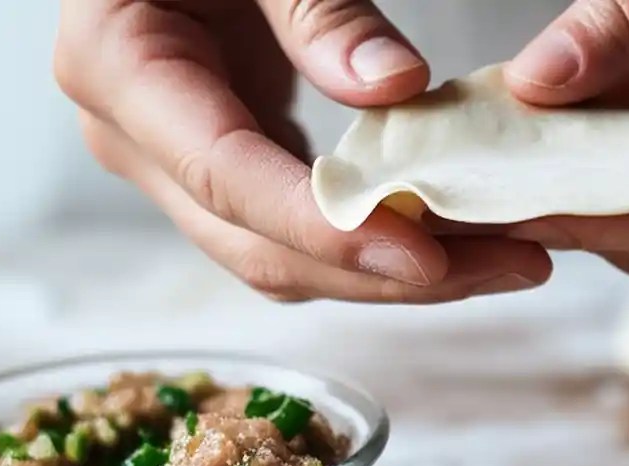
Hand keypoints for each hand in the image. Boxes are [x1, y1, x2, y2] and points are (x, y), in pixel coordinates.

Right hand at [55, 0, 552, 302]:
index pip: (225, 176)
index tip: (426, 259)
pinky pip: (297, 232)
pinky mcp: (223, 170)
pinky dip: (374, 242)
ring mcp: (176, 163)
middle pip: (260, 245)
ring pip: (283, 259)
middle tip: (510, 265)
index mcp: (119, 65)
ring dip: (392, 274)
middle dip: (386, 275)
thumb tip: (395, 87)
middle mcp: (135, 137)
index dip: (326, 228)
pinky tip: (453, 238)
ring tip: (502, 260)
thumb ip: (316, 8)